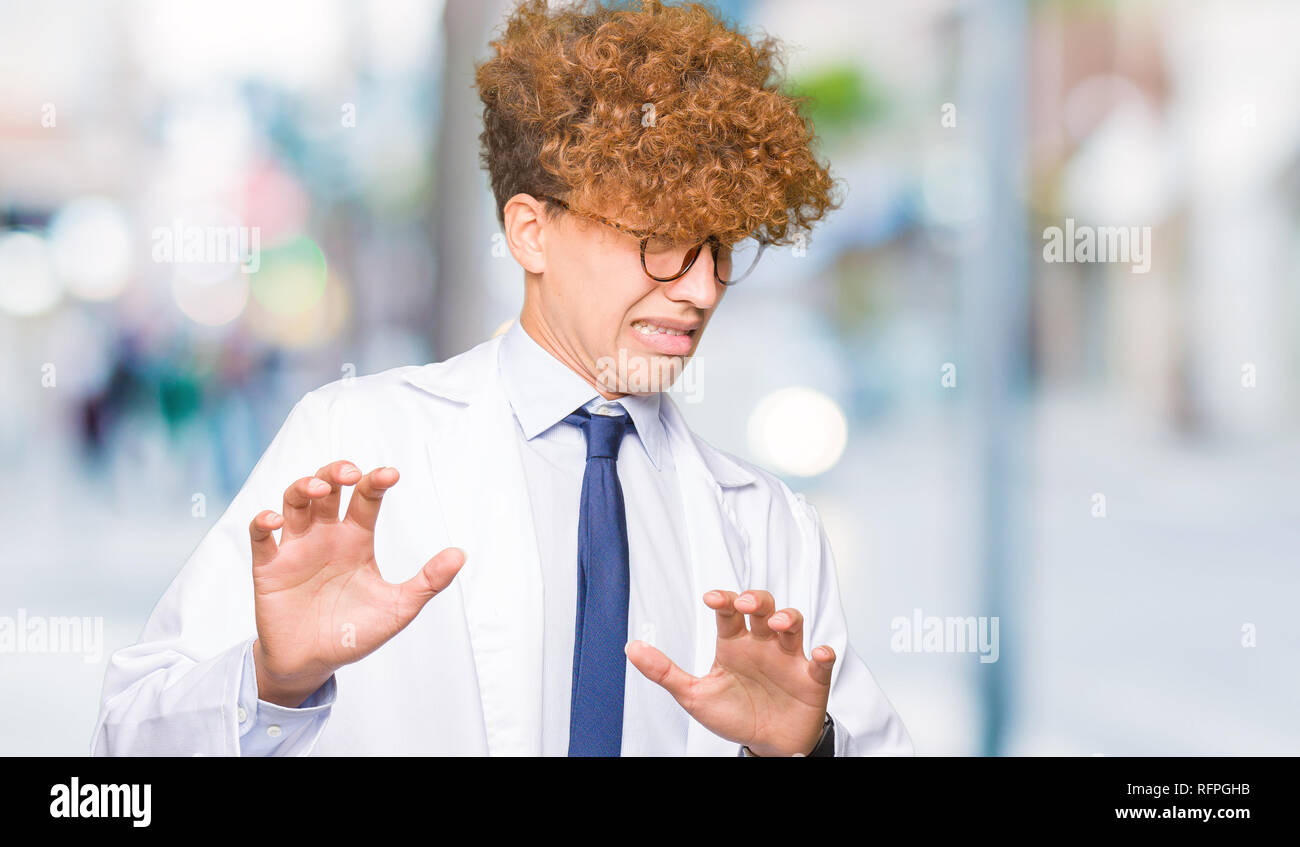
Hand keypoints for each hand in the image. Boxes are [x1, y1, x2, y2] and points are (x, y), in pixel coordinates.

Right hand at [248, 461, 465, 705]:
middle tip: (350, 474)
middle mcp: (326, 537)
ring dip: (303, 487)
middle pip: (326, 488)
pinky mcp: (269, 569)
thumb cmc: (356, 632)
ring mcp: (296, 550)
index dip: (375, 482)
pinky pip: (261, 538)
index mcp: (356, 540)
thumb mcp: (398, 608)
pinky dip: (263, 522)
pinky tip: (274, 521)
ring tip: (319, 489)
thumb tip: (460, 555)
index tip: (391, 475)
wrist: (315, 664)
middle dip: (335, 472)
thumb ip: (428, 581)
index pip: (364, 499)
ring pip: (294, 502)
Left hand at [625, 589, 833, 756]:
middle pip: (763, 607)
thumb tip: (632, 648)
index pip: (729, 612)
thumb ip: (664, 672)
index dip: (723, 600)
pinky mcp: (811, 678)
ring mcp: (788, 659)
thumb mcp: (695, 695)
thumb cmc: (734, 715)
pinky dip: (824, 654)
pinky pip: (822, 661)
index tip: (712, 599)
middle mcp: (762, 644)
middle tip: (745, 604)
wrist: (766, 746)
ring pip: (792, 624)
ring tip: (776, 623)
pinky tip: (819, 653)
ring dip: (787, 617)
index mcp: (734, 644)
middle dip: (756, 599)